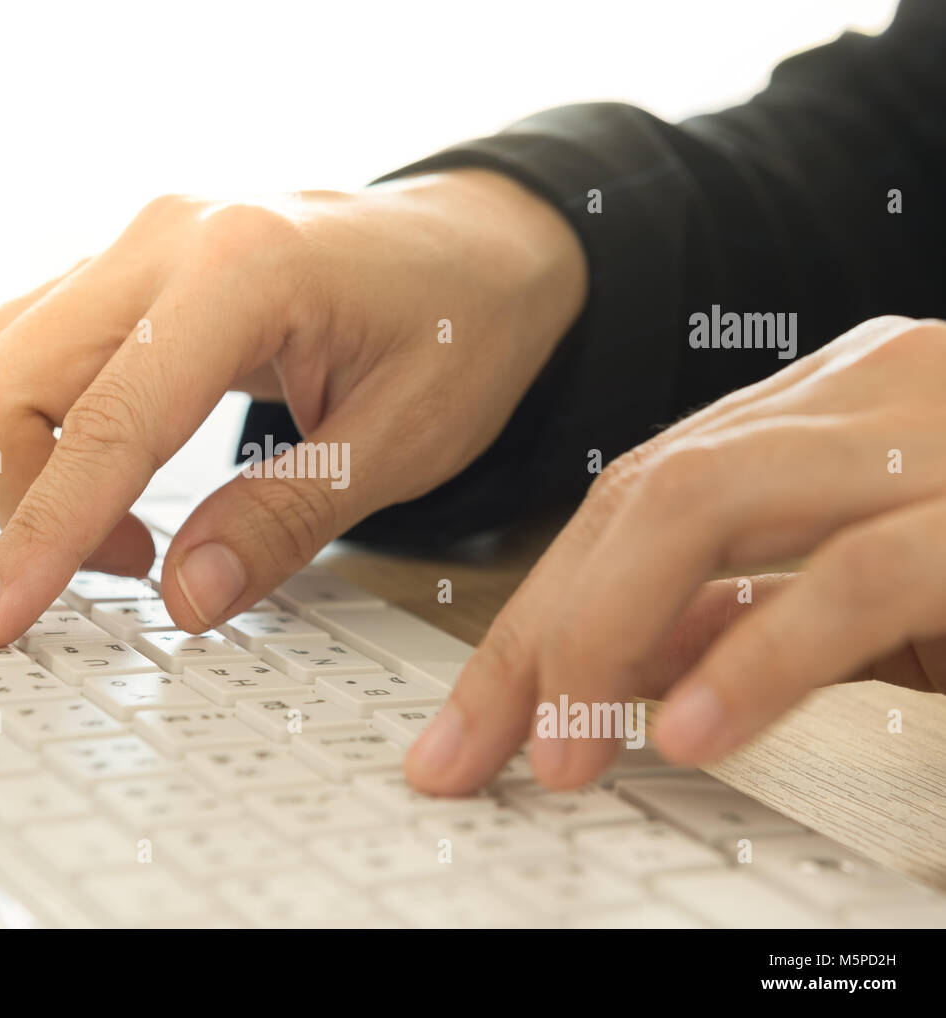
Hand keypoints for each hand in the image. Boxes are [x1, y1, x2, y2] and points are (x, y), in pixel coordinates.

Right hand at [0, 170, 587, 646]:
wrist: (475, 243)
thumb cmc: (463, 327)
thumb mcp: (405, 441)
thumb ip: (286, 520)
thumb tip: (183, 598)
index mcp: (244, 269)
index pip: (106, 421)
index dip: (41, 535)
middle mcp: (164, 240)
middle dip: (22, 504)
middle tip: (128, 568)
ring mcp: (134, 248)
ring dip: (21, 467)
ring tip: (127, 530)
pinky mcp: (124, 272)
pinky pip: (23, 348)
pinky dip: (39, 431)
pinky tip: (116, 473)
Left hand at [406, 316, 945, 791]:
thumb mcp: (869, 592)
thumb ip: (749, 609)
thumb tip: (620, 670)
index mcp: (822, 409)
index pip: (633, 495)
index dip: (536, 609)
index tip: (469, 716)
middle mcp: (859, 394)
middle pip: (638, 496)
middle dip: (535, 635)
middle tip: (468, 750)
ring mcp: (922, 436)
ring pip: (702, 503)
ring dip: (603, 638)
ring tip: (559, 750)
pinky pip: (849, 579)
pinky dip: (752, 662)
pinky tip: (685, 733)